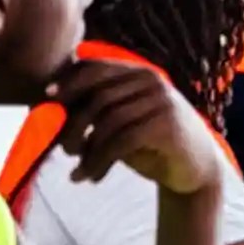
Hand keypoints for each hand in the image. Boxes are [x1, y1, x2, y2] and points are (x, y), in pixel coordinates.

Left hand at [47, 60, 223, 194]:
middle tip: (64, 149)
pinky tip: (91, 177)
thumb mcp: (123, 121)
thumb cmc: (152, 144)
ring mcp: (163, 102)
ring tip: (77, 169)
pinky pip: (121, 142)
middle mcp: (153, 82)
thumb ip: (96, 109)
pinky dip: (99, 162)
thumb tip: (47, 105)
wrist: (196, 169)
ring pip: (107, 122)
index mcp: (140, 73)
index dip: (68, 81)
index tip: (47, 99)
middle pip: (98, 97)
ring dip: (86, 150)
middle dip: (73, 125)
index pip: (96, 67)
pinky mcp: (168, 125)